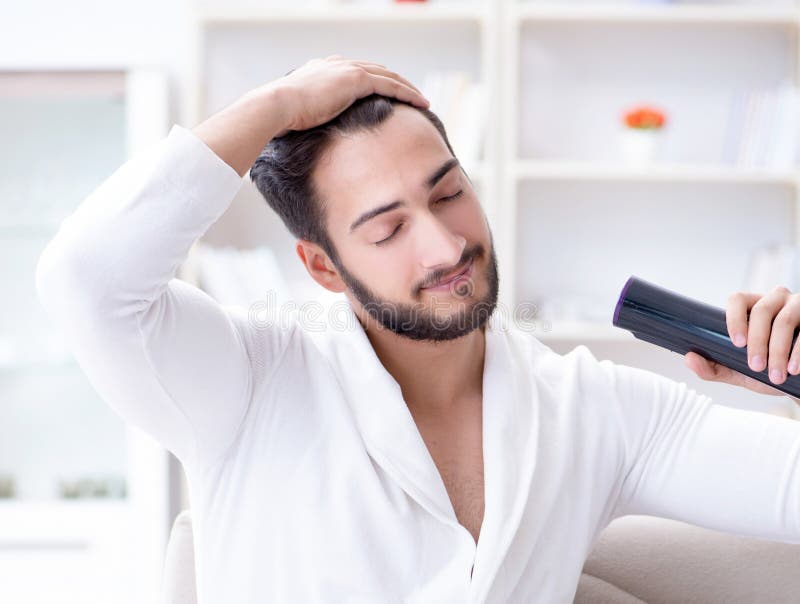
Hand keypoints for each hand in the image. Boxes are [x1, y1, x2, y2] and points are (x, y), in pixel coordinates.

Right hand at [258, 55, 429, 137]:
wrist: (277, 106)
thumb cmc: (281, 118)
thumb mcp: (297, 116)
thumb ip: (308, 120)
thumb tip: (306, 140)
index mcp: (323, 71)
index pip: (357, 74)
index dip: (375, 83)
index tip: (388, 96)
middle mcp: (337, 65)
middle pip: (376, 70)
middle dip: (396, 82)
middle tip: (413, 97)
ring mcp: (347, 70)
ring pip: (388, 75)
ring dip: (407, 88)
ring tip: (423, 101)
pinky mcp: (355, 79)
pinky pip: (390, 84)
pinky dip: (407, 93)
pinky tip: (421, 103)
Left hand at [684, 285, 799, 402]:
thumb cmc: (767, 371)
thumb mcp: (739, 371)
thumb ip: (713, 367)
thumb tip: (689, 358)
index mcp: (751, 307)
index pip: (737, 299)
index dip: (734, 318)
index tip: (736, 343)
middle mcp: (775, 300)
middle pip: (761, 311)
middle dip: (758, 342)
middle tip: (755, 367)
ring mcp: (798, 305)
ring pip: (784, 320)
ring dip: (778, 350)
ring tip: (776, 376)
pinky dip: (799, 352)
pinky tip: (794, 369)